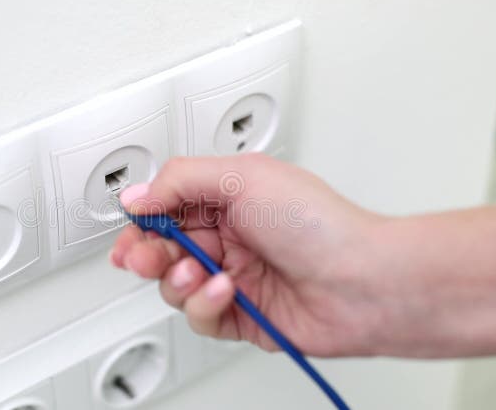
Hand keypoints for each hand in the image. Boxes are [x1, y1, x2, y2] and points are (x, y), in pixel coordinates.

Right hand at [109, 153, 385, 356]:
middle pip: (163, 248)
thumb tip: (138, 195)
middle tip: (142, 258)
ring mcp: (233, 276)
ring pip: (174, 285)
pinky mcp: (239, 314)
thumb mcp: (244, 178)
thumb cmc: (320, 225)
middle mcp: (229, 236)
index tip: (133, 226)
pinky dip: (205, 304)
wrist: (362, 282)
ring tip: (199, 274)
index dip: (143, 218)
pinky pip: (198, 316)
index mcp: (227, 197)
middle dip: (146, 254)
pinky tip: (227, 291)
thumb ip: (180, 180)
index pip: (167, 206)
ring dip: (178, 281)